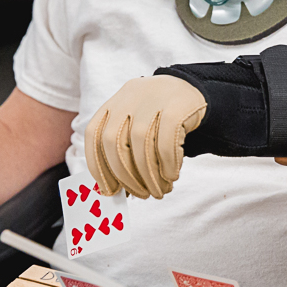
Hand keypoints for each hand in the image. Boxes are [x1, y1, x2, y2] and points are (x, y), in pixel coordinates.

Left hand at [86, 75, 207, 198]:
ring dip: (150, 175)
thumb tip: (116, 190)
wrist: (192, 91)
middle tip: (141, 195)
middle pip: (114, 142)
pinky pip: (166, 141)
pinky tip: (172, 175)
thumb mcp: (136, 126)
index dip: (98, 166)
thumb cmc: (159, 119)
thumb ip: (123, 152)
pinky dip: (168, 164)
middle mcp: (128, 99)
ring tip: (160, 190)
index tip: (110, 190)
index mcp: (112, 105)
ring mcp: (152, 100)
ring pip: (141, 143)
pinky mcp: (176, 106)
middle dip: (126, 176)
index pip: (94, 135)